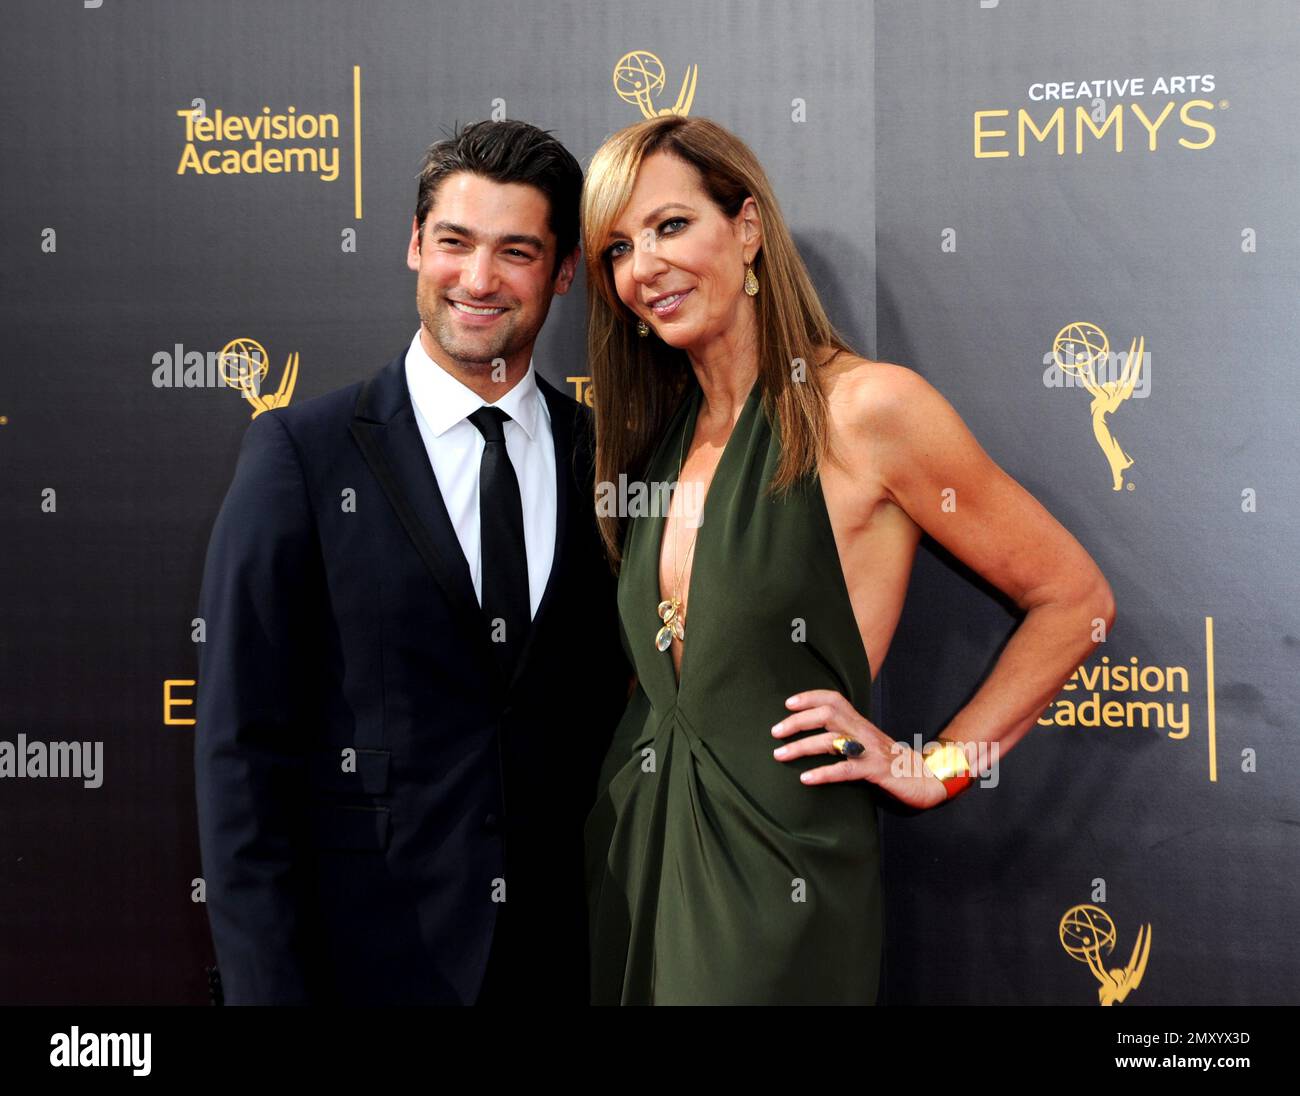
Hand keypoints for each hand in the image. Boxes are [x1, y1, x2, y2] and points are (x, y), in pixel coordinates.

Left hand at [771, 689, 948, 809]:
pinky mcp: (877, 771)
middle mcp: (863, 732)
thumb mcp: (866, 743)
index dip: (810, 697)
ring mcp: (870, 750)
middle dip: (797, 721)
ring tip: (779, 755)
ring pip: (831, 741)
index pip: (834, 699)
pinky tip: (805, 778)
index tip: (788, 704)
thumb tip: (812, 734)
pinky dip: (823, 773)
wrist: (926, 779)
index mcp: (860, 723)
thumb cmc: (890, 762)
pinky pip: (846, 770)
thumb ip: (845, 735)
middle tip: (775, 732)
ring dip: (801, 747)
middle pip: (827, 714)